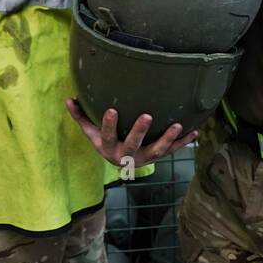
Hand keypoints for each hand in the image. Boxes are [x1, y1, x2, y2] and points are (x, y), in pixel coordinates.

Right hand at [65, 98, 197, 170]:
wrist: (120, 163)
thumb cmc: (105, 141)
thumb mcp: (90, 133)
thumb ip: (80, 116)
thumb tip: (68, 99)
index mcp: (109, 148)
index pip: (106, 136)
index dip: (108, 124)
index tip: (112, 110)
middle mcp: (126, 156)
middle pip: (133, 145)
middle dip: (140, 131)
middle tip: (147, 115)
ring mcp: (144, 158)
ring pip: (157, 151)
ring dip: (168, 139)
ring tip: (177, 125)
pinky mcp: (157, 157)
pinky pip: (172, 151)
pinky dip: (184, 142)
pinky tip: (195, 131)